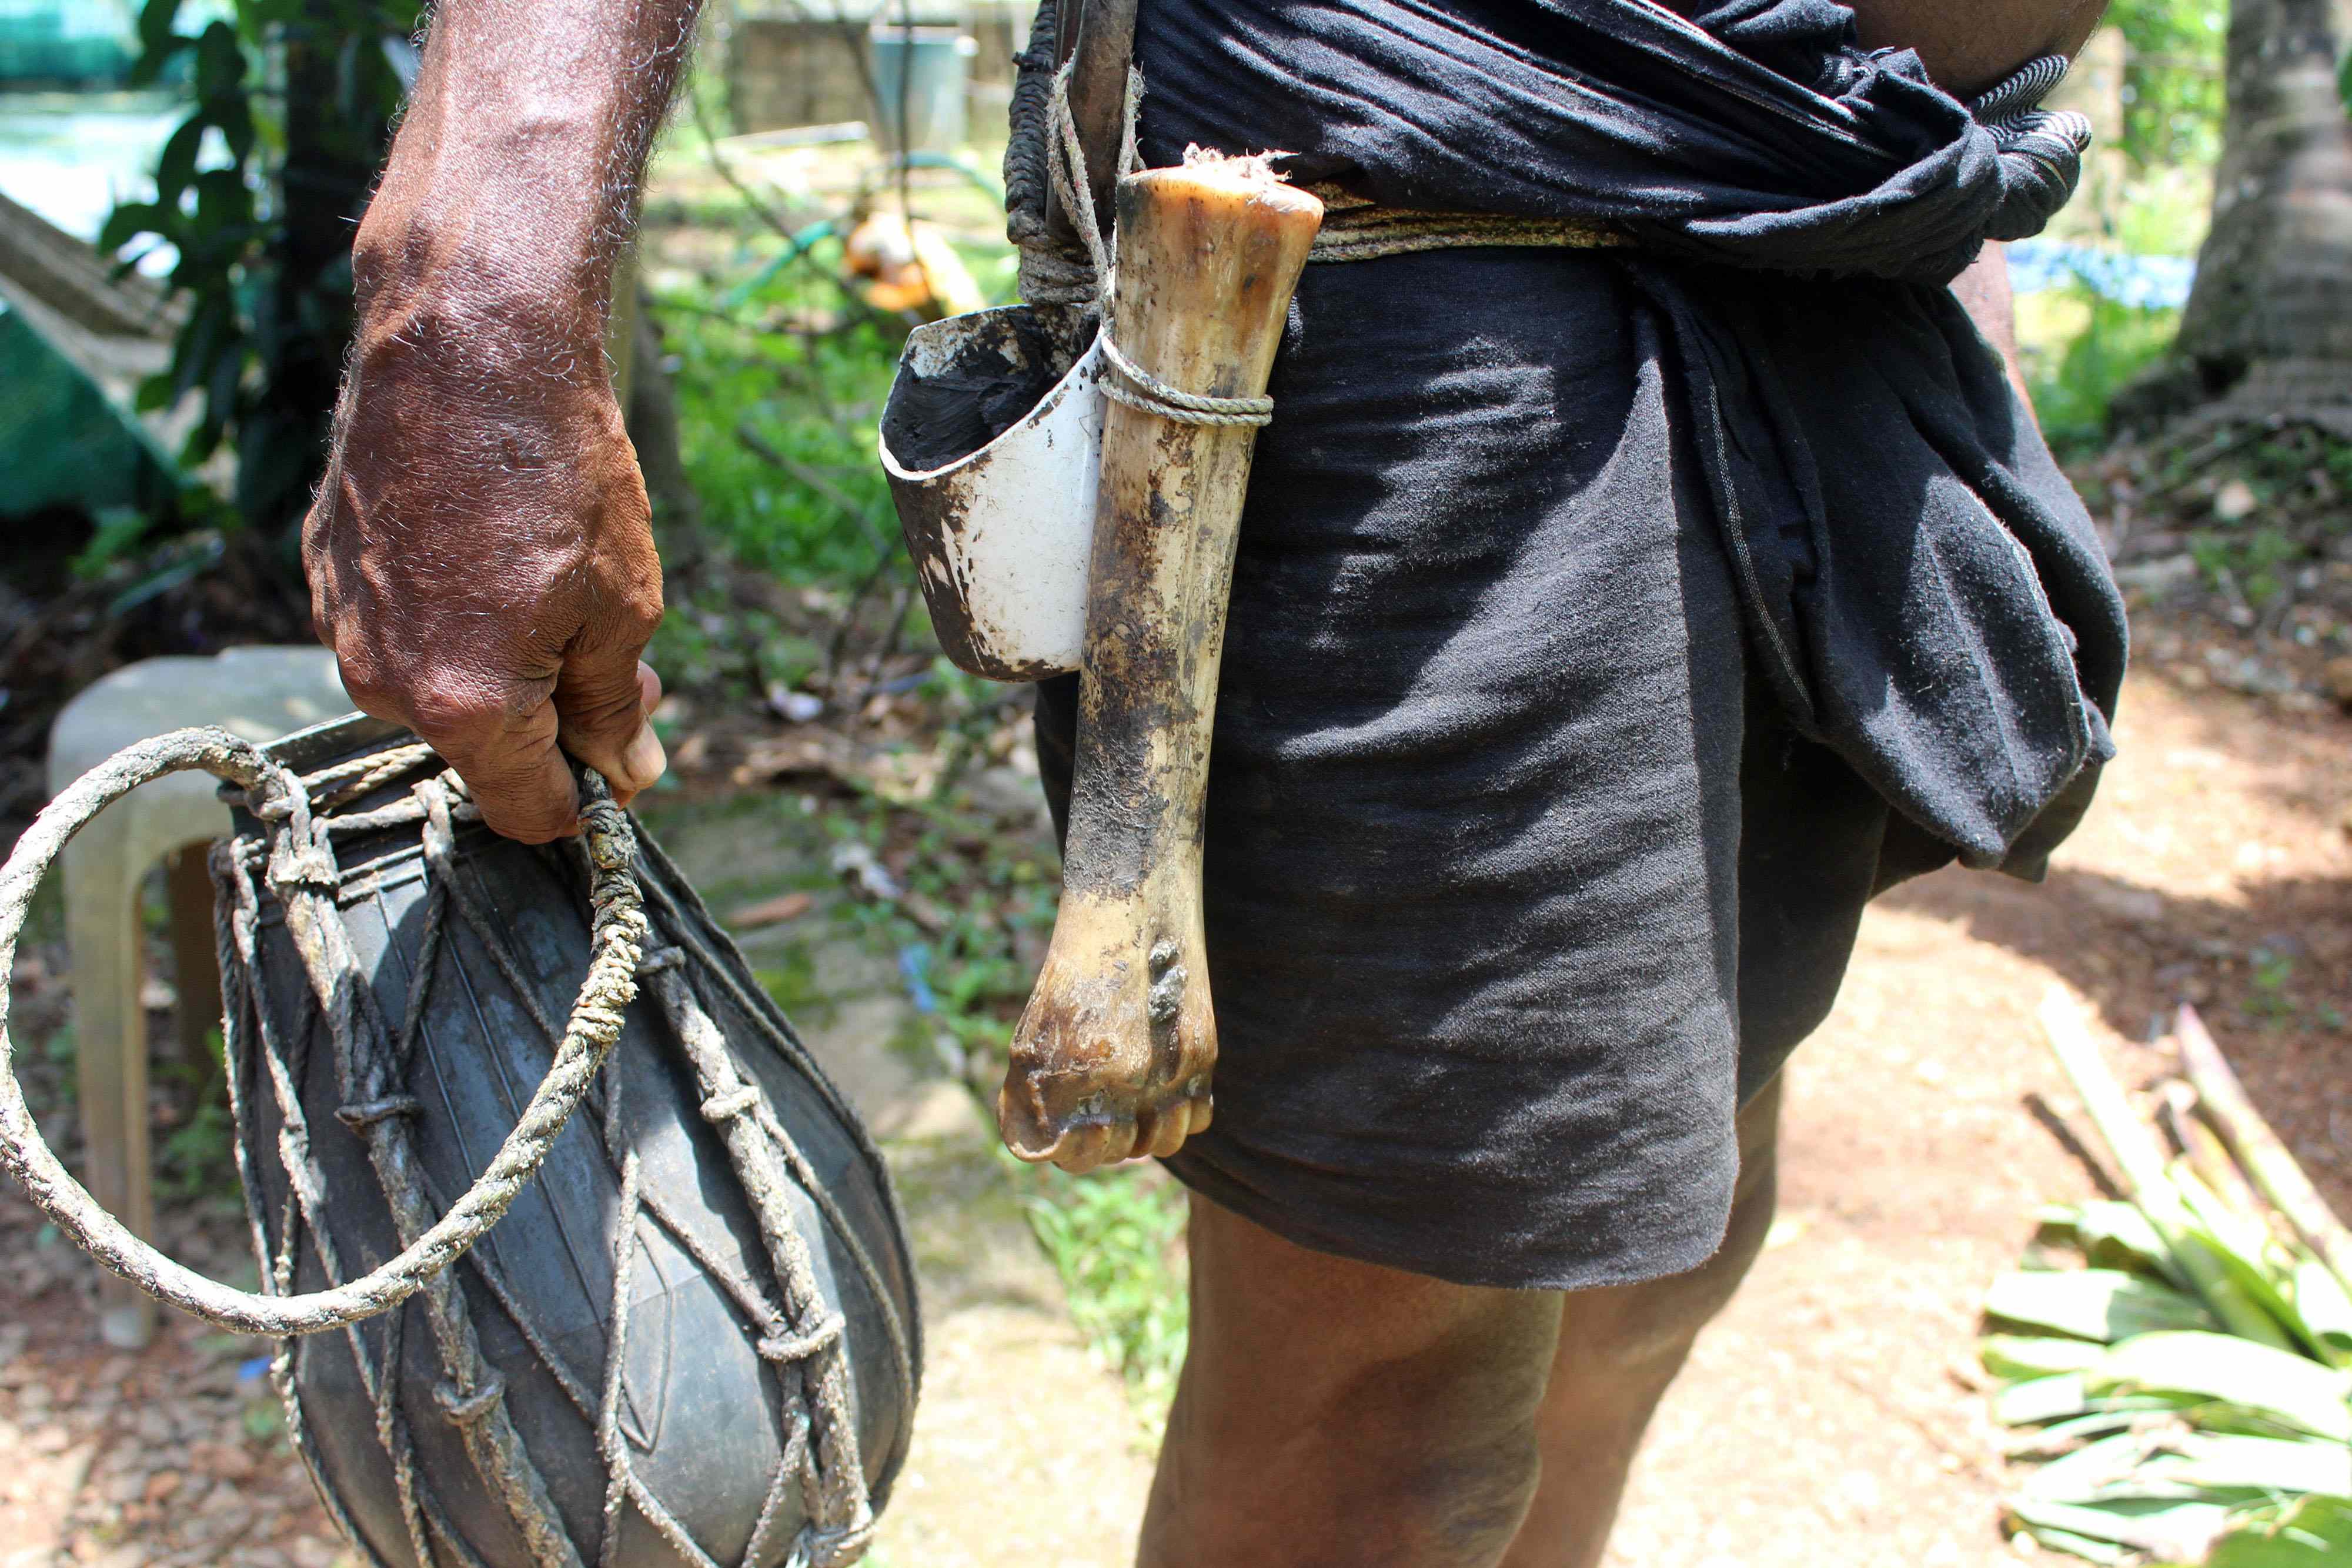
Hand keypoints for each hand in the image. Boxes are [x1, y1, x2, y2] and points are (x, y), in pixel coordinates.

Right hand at [305, 243, 667, 841]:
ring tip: (550, 581)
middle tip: (612, 654)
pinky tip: (490, 547)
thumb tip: (624, 773)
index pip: (526, 810)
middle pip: (484, 749)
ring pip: (440, 687)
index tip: (622, 764)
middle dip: (552, 720)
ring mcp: (344, 624)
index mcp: (463, 705)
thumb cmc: (558, 468)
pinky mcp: (327, 571)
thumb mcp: (623, 606)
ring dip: (501, 665)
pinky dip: (452, 611)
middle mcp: (385, 680)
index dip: (585, 799)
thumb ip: (615, 707)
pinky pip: (402, 627)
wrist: (470, 343)